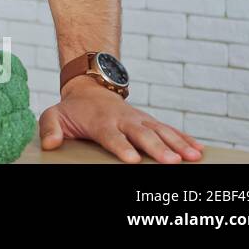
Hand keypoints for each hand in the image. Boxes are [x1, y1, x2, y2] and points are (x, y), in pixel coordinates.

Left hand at [40, 76, 204, 162]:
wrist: (90, 88)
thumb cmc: (73, 109)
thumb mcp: (54, 114)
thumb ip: (50, 128)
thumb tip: (50, 144)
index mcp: (101, 122)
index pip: (112, 136)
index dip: (122, 147)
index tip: (132, 159)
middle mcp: (124, 120)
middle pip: (142, 135)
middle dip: (157, 148)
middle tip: (170, 161)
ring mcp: (139, 119)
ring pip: (161, 131)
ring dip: (178, 144)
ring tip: (193, 157)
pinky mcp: (150, 120)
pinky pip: (170, 129)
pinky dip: (184, 138)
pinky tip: (198, 150)